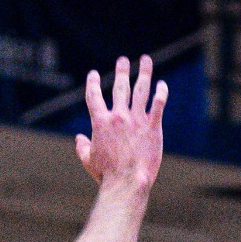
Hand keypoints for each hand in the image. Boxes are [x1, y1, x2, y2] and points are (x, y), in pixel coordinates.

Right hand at [76, 56, 166, 190]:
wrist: (127, 182)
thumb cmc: (107, 174)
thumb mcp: (88, 160)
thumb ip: (82, 147)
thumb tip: (79, 139)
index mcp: (100, 123)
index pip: (93, 96)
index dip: (92, 83)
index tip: (92, 73)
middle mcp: (119, 117)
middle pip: (120, 87)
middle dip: (121, 71)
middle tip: (123, 59)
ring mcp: (137, 120)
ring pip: (141, 90)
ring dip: (143, 73)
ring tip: (145, 60)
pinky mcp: (153, 127)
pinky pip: (158, 105)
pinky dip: (161, 93)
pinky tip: (162, 84)